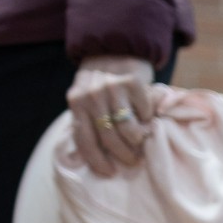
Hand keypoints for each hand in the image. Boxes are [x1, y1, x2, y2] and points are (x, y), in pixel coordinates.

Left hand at [66, 56, 156, 174]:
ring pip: (129, 130)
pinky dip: (147, 118)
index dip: (96, 160)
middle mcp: (92, 95)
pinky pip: (143, 113)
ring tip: (141, 141)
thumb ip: (89, 120)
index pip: (84, 139)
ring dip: (138, 141)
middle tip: (133, 160)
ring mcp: (112, 88)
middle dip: (123, 155)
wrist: (116, 49)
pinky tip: (144, 115)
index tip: (109, 172)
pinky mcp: (133, 83)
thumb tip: (100, 156)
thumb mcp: (87, 99)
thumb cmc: (102, 84)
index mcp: (76, 102)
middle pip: (109, 138)